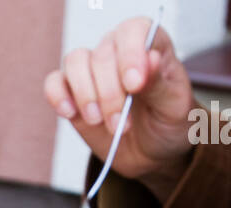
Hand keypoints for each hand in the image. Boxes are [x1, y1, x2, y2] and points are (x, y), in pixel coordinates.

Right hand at [43, 18, 194, 188]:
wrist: (153, 152)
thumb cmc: (168, 123)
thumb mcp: (175, 106)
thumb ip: (160, 82)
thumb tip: (150, 58)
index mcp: (147, 44)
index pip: (133, 32)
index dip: (130, 55)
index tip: (134, 85)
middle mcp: (117, 50)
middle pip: (101, 55)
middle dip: (110, 94)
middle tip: (121, 124)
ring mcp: (92, 71)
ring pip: (74, 62)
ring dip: (85, 95)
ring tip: (98, 121)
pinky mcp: (72, 93)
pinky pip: (54, 83)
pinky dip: (58, 97)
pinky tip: (70, 114)